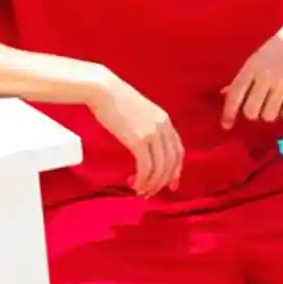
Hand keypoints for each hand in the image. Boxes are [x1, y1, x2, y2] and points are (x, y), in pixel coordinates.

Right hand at [89, 70, 183, 196]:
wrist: (104, 90)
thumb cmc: (116, 101)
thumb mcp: (140, 112)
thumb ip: (148, 127)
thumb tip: (146, 146)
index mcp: (165, 120)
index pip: (178, 150)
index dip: (176, 170)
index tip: (171, 184)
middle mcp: (162, 127)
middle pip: (171, 163)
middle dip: (163, 182)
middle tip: (151, 193)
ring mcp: (152, 133)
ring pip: (159, 168)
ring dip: (151, 184)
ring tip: (141, 191)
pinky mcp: (138, 140)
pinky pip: (146, 167)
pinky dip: (142, 180)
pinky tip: (134, 184)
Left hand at [222, 10, 282, 128]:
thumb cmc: (280, 45)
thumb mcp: (257, 57)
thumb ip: (244, 77)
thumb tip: (225, 93)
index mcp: (252, 66)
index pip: (235, 94)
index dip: (228, 112)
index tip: (226, 126)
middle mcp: (266, 76)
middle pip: (251, 111)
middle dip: (254, 112)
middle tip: (260, 106)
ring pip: (269, 115)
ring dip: (271, 113)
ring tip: (276, 103)